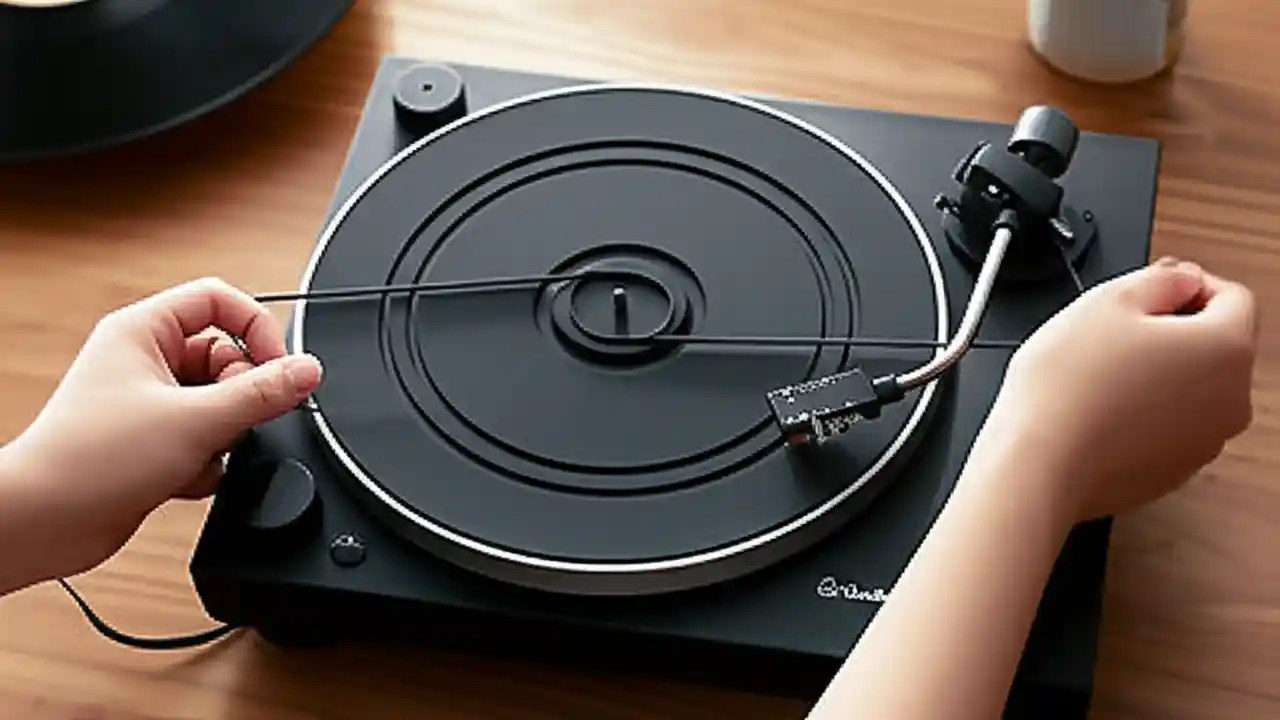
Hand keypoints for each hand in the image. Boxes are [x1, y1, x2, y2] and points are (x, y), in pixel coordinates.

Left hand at [1, 278, 322, 580]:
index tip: (280, 366)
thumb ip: (263, 394)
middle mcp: (144, 360)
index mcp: (143, 330)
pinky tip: (185, 474)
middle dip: (241, 394)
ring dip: (224, 433)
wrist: (44, 523)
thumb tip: (308, 370)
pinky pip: (206, 438)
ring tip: (199, 451)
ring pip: (220, 402)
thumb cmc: (88, 461)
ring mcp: (149, 402)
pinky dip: (207, 460)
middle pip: (226, 357)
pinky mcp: (153, 442)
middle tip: (235, 420)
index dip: (256, 329)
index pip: (219, 301)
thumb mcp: (196, 420)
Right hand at [975, 258, 1256, 521]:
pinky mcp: (1175, 470)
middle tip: (1116, 330)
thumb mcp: (1108, 301)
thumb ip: (1161, 279)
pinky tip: (1102, 407)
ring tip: (1103, 373)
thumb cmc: (1067, 387)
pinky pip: (1171, 425)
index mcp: (1226, 349)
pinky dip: (1146, 411)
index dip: (1187, 284)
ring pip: (1193, 388)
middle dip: (1174, 331)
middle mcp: (1232, 400)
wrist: (1039, 463)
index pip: (1233, 297)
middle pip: (1217, 345)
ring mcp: (1205, 442)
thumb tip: (1182, 280)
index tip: (1151, 290)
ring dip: (1160, 372)